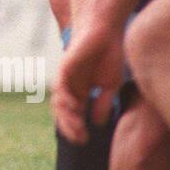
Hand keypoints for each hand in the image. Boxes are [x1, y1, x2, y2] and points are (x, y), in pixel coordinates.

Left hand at [52, 20, 123, 144]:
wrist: (104, 29)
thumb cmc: (108, 54)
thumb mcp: (110, 84)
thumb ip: (104, 103)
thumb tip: (98, 123)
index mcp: (80, 92)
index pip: (73, 115)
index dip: (76, 129)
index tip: (85, 140)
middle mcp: (70, 86)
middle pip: (63, 112)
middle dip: (69, 127)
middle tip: (80, 139)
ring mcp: (65, 78)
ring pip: (59, 103)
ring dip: (66, 117)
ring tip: (77, 128)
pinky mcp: (64, 68)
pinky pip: (59, 87)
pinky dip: (64, 98)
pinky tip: (73, 107)